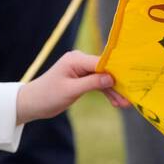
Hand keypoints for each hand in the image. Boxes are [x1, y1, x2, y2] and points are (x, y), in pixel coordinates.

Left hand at [16, 50, 130, 120]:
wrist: (32, 103)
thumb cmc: (47, 96)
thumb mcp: (70, 91)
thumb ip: (91, 83)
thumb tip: (111, 78)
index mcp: (76, 59)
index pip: (102, 62)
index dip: (116, 72)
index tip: (131, 82)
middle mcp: (80, 60)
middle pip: (105, 70)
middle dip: (117, 84)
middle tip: (130, 98)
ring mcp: (81, 68)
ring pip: (103, 78)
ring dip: (114, 90)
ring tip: (125, 104)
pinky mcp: (81, 77)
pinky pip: (97, 83)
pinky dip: (106, 92)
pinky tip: (116, 102)